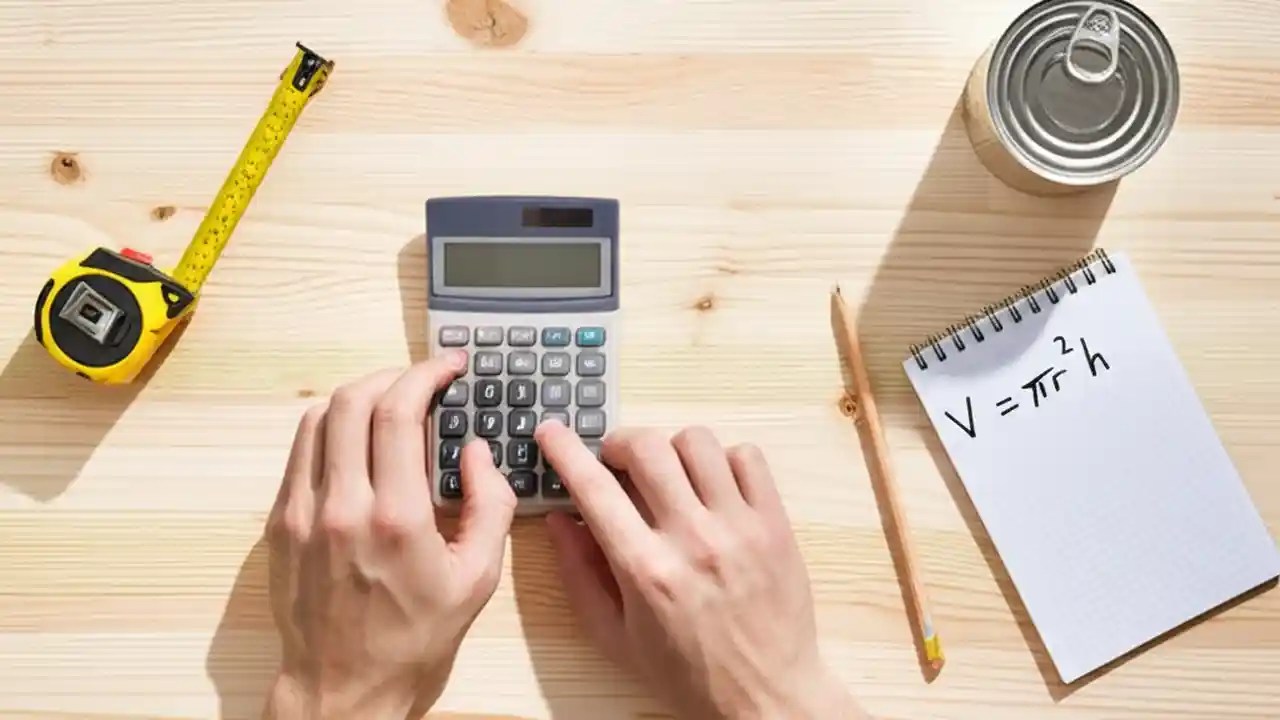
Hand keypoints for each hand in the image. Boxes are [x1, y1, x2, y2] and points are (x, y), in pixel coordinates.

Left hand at [264, 353, 516, 718]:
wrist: (341, 688)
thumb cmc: (414, 640)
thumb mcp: (478, 578)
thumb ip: (489, 505)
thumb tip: (476, 451)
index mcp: (396, 519)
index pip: (399, 413)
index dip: (425, 374)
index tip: (448, 366)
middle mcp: (341, 507)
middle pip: (352, 401)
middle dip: (392, 376)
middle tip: (422, 380)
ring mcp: (301, 513)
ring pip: (318, 418)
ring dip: (357, 397)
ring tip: (389, 404)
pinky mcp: (279, 524)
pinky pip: (301, 453)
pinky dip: (330, 429)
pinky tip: (358, 441)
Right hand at [537, 423, 866, 719]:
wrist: (765, 697)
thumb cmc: (685, 673)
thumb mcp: (615, 637)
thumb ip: (580, 575)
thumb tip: (558, 519)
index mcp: (646, 571)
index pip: (595, 489)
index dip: (565, 451)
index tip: (551, 431)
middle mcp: (693, 540)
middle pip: (648, 447)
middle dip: (620, 442)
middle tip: (615, 461)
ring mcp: (740, 527)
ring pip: (698, 442)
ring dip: (671, 448)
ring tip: (667, 474)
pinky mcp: (775, 524)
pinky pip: (748, 458)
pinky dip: (723, 460)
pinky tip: (712, 486)